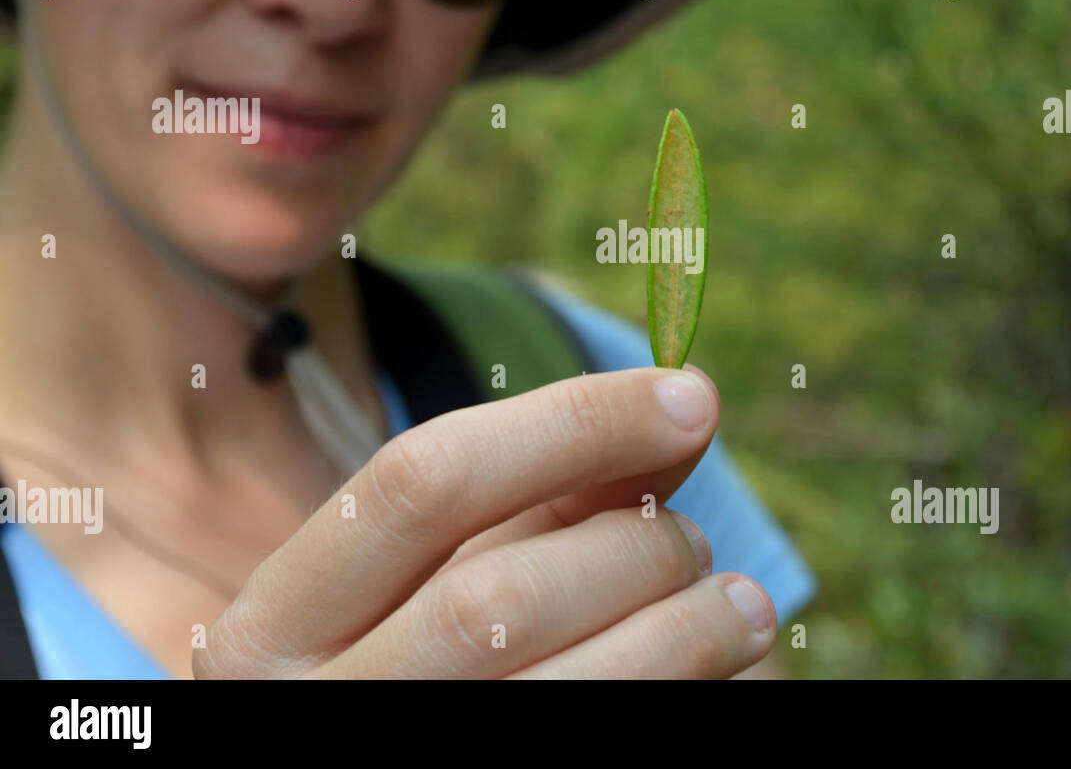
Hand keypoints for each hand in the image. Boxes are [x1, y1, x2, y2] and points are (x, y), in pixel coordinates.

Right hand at [193, 366, 777, 677]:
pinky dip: (684, 678)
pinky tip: (720, 655)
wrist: (392, 750)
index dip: (572, 421)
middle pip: (499, 598)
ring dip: (684, 626)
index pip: (421, 482)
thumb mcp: (452, 570)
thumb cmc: (427, 659)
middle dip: (630, 548)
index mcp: (276, 621)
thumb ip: (549, 492)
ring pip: (568, 687)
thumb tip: (681, 406)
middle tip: (691, 539)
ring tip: (737, 603)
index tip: (690, 393)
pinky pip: (613, 732)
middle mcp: (318, 709)